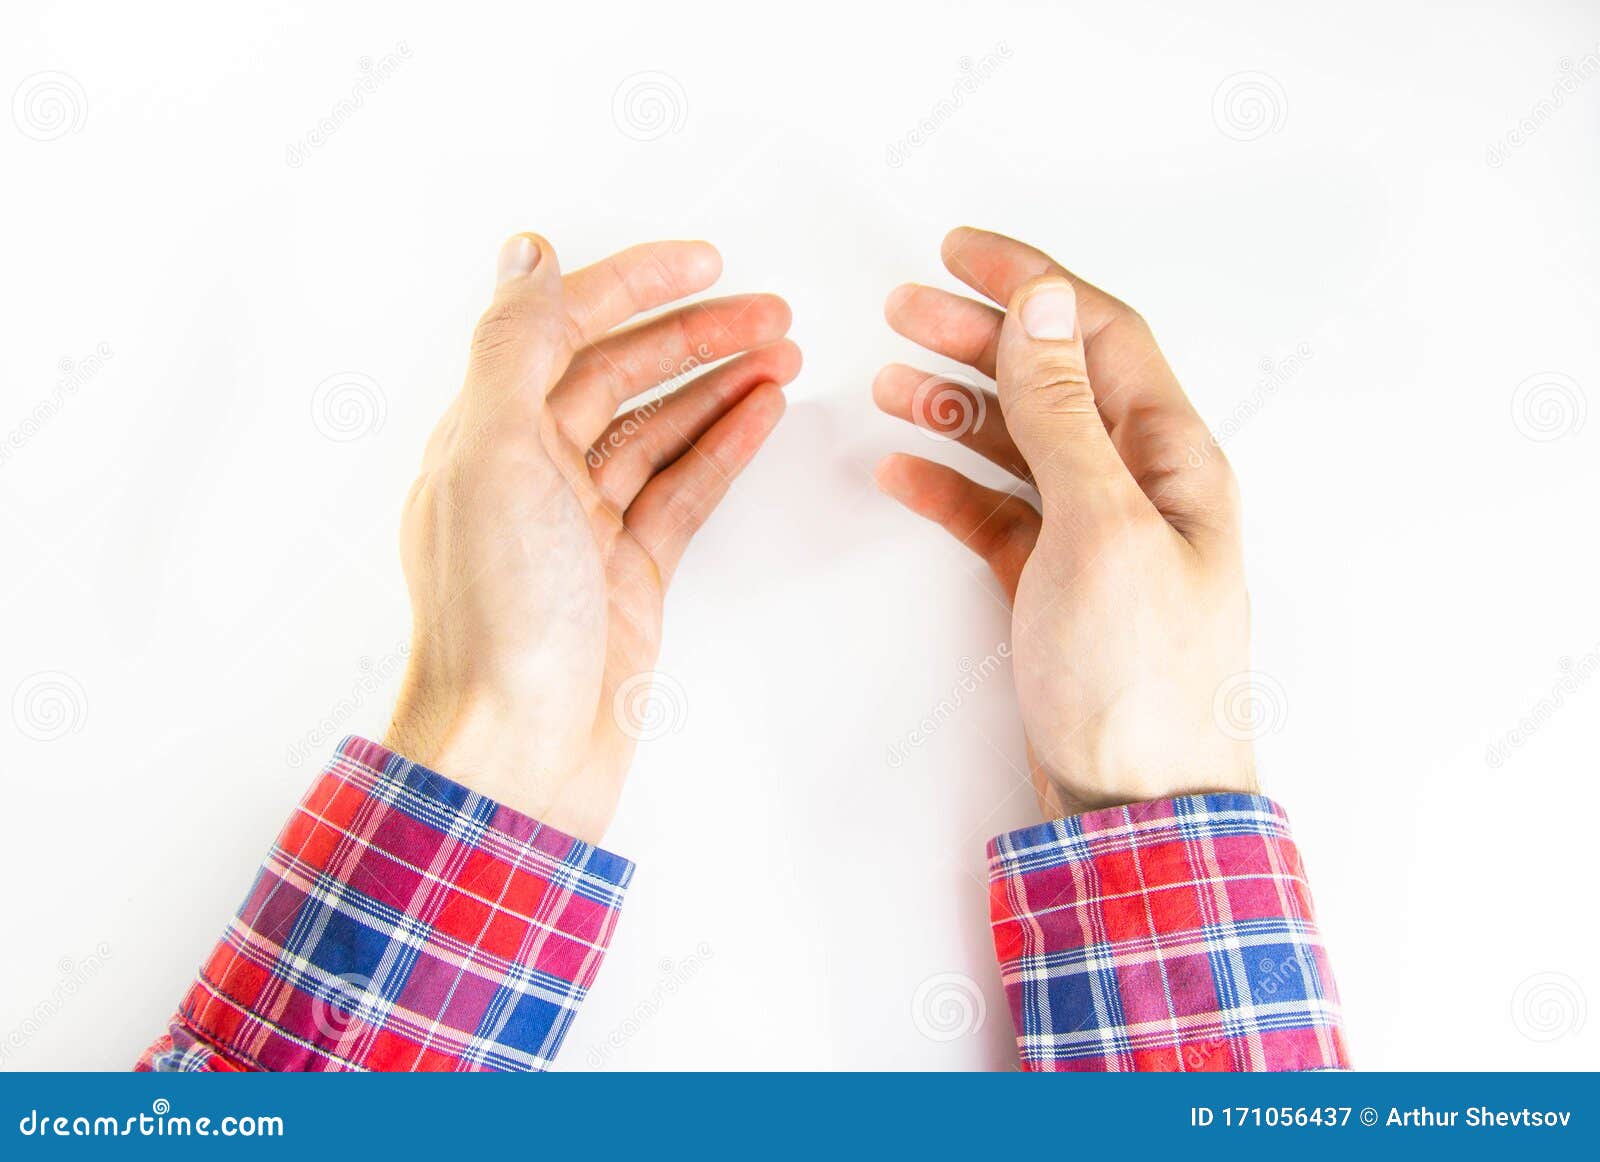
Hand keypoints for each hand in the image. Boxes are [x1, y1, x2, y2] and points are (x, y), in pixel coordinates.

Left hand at [385, 234, 798, 842]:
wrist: (520, 755)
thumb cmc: (497, 620)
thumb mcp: (494, 458)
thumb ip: (514, 348)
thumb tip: (525, 251)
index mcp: (487, 434)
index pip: (565, 329)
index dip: (635, 287)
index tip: (704, 261)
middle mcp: (531, 471)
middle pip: (621, 374)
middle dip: (696, 337)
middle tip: (771, 311)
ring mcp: (583, 524)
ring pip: (660, 430)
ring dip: (719, 386)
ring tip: (784, 351)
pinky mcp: (628, 574)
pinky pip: (682, 490)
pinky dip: (723, 448)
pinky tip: (762, 413)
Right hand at [874, 227, 1256, 819]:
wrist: (1137, 810)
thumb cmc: (1137, 681)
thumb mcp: (1098, 526)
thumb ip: (1064, 414)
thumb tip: (1042, 306)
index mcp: (1172, 458)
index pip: (1099, 334)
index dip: (1030, 282)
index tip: (957, 250)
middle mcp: (1140, 487)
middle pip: (1053, 380)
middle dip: (979, 335)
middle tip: (902, 309)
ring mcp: (1096, 537)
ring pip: (1019, 443)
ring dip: (956, 404)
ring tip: (890, 380)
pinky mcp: (1055, 587)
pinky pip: (997, 512)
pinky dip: (949, 484)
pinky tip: (904, 469)